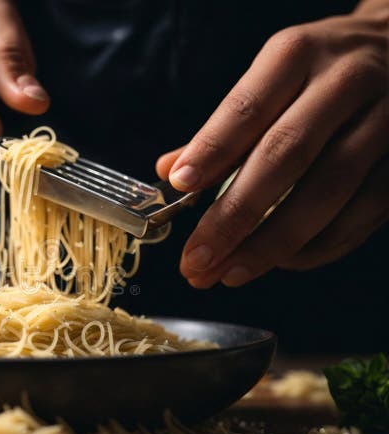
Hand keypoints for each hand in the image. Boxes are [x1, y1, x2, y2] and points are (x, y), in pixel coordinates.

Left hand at [156, 1, 388, 287]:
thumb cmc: (318, 74)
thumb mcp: (270, 79)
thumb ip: (222, 129)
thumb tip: (170, 171)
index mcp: (297, 56)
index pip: (247, 107)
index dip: (212, 149)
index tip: (180, 186)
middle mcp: (345, 82)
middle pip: (286, 155)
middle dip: (234, 216)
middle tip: (197, 258)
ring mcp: (386, 121)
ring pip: (327, 191)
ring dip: (271, 243)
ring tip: (228, 273)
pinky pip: (362, 214)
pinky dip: (317, 247)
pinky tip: (279, 262)